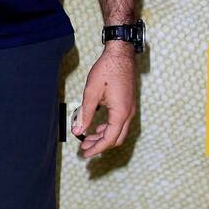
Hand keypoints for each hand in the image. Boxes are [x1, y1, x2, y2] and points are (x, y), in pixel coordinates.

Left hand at [72, 42, 136, 158]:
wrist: (121, 54)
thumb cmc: (107, 70)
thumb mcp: (91, 92)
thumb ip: (85, 114)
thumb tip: (77, 131)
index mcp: (121, 113)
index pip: (109, 139)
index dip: (96, 149)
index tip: (84, 154)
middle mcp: (128, 113)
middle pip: (115, 139)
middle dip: (99, 146)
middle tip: (83, 148)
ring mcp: (130, 109)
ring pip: (118, 132)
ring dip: (103, 137)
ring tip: (87, 139)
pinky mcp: (128, 104)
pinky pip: (120, 123)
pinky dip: (108, 129)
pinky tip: (97, 128)